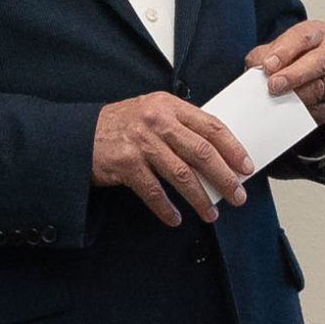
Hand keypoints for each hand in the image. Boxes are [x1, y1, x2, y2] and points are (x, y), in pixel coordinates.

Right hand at [93, 93, 253, 226]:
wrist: (78, 135)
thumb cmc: (120, 126)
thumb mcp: (152, 112)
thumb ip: (180, 125)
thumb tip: (216, 154)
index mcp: (168, 105)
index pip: (211, 125)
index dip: (233, 148)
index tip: (246, 167)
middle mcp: (157, 121)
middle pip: (202, 152)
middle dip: (224, 178)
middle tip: (237, 195)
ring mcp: (141, 142)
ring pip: (182, 175)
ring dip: (200, 198)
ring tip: (211, 213)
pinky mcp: (126, 164)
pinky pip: (154, 192)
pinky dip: (166, 209)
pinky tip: (175, 218)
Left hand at [248, 19, 324, 125]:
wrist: (298, 75)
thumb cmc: (285, 59)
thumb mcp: (270, 51)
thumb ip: (263, 58)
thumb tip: (260, 72)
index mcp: (317, 32)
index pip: (303, 37)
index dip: (285, 51)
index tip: (268, 65)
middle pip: (319, 62)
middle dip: (294, 75)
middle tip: (274, 85)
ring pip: (323, 88)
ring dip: (298, 96)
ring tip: (278, 100)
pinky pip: (322, 108)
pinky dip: (303, 111)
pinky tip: (288, 110)